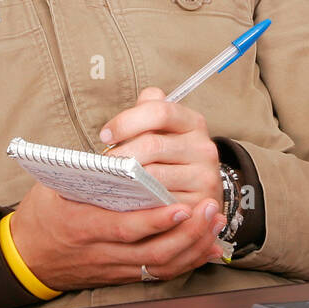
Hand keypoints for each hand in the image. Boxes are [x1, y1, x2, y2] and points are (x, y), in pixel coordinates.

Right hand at [8, 184, 226, 291]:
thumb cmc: (42, 213)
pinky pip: (159, 274)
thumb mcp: (54, 182)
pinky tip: (206, 245)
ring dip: (192, 246)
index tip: (181, 206)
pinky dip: (186, 261)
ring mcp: (112, 268)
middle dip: (186, 234)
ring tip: (213, 223)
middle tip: (209, 210)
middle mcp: (99, 252)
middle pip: (151, 252)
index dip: (155, 221)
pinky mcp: (121, 276)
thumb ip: (88, 164)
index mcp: (80, 224)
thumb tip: (123, 141)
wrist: (25, 257)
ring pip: (160, 266)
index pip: (123, 227)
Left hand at [99, 87, 223, 211]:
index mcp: (193, 122)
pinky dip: (139, 199)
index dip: (127, 121)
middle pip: (153, 144)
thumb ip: (148, 111)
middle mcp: (204, 147)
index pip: (159, 111)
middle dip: (122, 154)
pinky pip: (160, 200)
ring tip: (112, 179)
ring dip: (126, 178)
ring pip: (153, 174)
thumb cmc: (173, 157)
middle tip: (104, 165)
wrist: (201, 191)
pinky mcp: (197, 202)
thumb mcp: (166, 129)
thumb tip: (136, 105)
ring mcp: (204, 176)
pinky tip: (127, 197)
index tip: (105, 135)